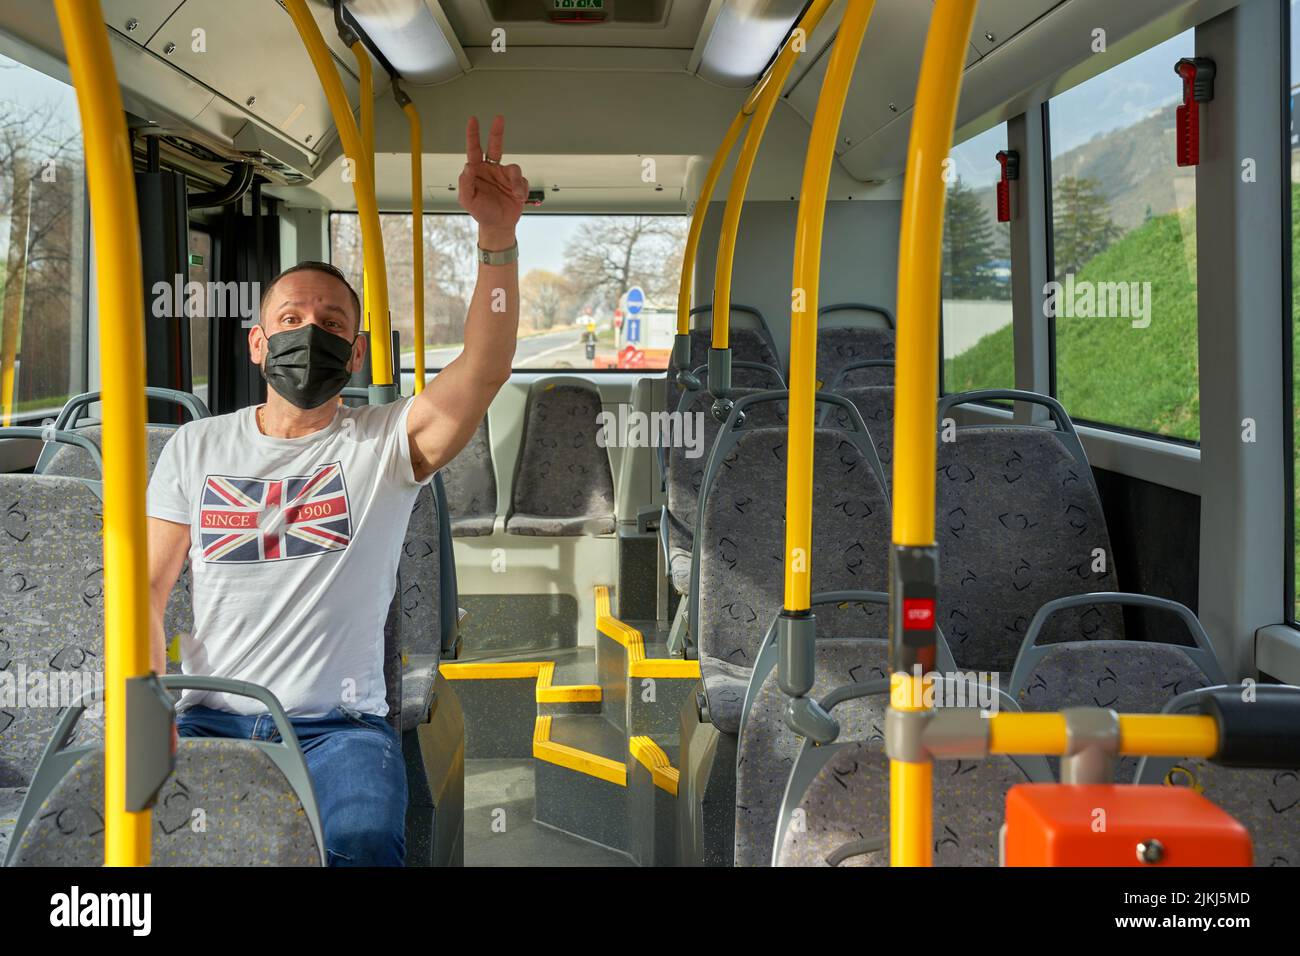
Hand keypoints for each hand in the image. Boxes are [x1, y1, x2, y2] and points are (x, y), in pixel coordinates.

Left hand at [458, 115, 526, 245]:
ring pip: (514, 168)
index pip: (474, 150)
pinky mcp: (518, 184)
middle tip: (499, 118)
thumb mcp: (467, 200)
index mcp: (477, 170)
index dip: (473, 135)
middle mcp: (491, 169)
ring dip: (516, 181)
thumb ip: (465, 183)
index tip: (473, 120)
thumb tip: (468, 167)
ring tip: (516, 194)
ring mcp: (505, 176)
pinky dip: (521, 190)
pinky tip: (518, 199)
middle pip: (495, 146)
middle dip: (497, 132)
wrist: (498, 225)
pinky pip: (522, 182)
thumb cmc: (481, 212)